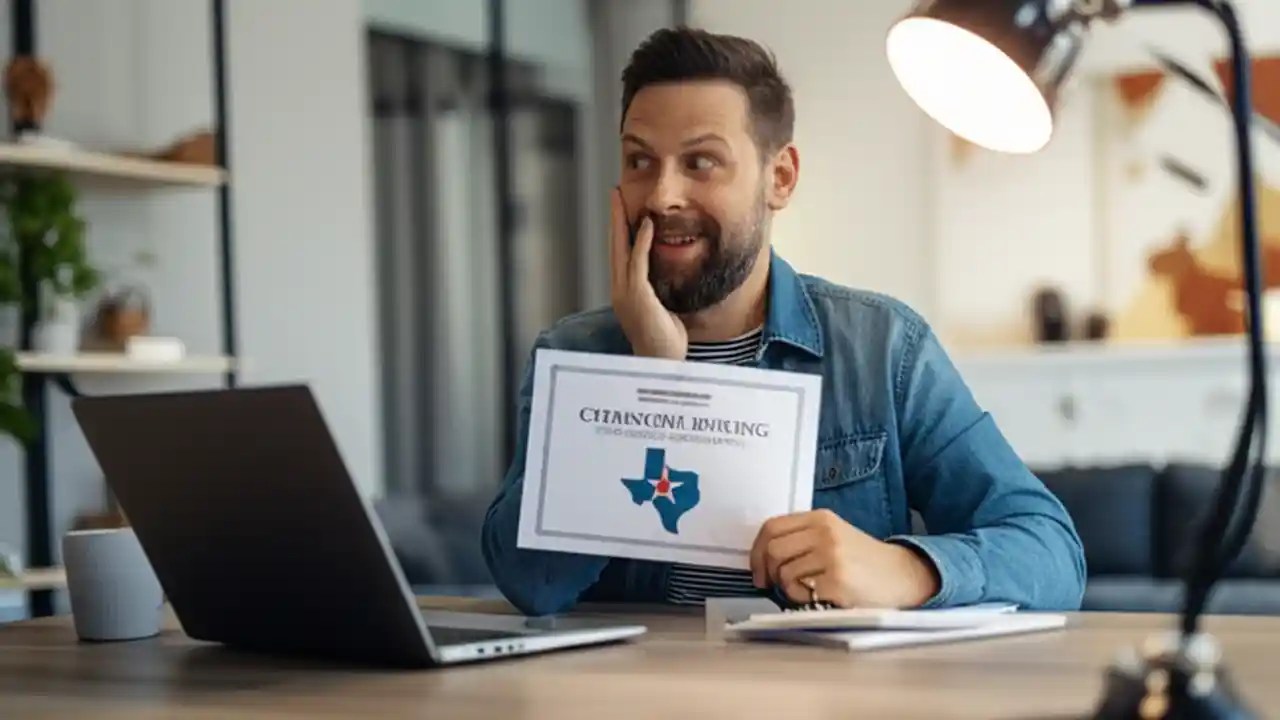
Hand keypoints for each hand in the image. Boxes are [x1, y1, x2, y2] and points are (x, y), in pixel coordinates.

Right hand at [609, 187, 687, 359]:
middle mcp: (619, 289)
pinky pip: (638, 262)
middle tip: (614, 193)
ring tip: (621, 199)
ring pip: (620, 249)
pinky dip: (642, 242)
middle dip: (614, 218)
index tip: (621, 208)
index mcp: (624, 292)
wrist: (661, 363)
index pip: (620, 253)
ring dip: (621, 222)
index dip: (619, 229)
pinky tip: (647, 223)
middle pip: (614, 245)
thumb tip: (665, 277)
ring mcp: (625, 292)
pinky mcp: (636, 296)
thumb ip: (658, 291)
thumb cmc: (665, 340)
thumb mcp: (661, 309)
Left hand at [749, 509, 940, 608]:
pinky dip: (804, 600)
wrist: (902, 575)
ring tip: (808, 591)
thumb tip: (761, 558)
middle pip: (773, 550)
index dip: (756, 551)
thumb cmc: (862, 561)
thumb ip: (801, 539)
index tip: (758, 570)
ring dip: (788, 589)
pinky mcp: (837, 580)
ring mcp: (832, 556)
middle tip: (774, 586)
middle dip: (768, 573)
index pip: (771, 527)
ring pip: (784, 573)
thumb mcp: (833, 536)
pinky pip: (801, 593)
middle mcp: (825, 532)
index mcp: (820, 518)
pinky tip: (822, 597)